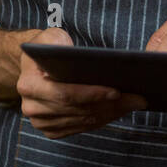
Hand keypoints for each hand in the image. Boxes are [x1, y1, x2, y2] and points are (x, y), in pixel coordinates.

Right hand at [17, 27, 147, 138]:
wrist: (35, 65)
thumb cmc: (48, 48)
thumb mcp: (51, 37)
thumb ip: (61, 44)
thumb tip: (83, 59)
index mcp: (29, 85)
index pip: (64, 94)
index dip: (92, 94)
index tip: (117, 90)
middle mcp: (32, 108)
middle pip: (78, 110)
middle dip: (110, 105)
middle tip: (137, 98)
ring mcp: (42, 121)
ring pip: (83, 120)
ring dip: (112, 113)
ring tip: (135, 102)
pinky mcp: (52, 129)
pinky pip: (82, 127)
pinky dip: (103, 119)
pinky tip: (120, 109)